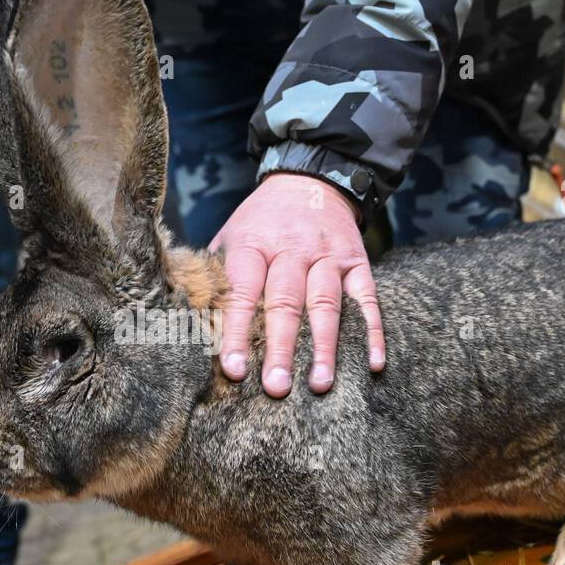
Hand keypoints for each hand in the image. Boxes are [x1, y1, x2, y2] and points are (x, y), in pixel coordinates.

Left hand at [209, 173, 384, 398]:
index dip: (236, 332)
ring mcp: (328, 256)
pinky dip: (373, 331)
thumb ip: (216, 275)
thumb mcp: (231, 235)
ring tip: (321, 385)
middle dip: (281, 348)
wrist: (308, 177)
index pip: (242, 293)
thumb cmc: (261, 222)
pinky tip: (373, 363)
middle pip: (286, 303)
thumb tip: (192, 324)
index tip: (234, 370)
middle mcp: (292, 249)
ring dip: (326, 347)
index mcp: (253, 244)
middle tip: (277, 387)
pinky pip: (368, 299)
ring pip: (327, 304)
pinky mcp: (358, 262)